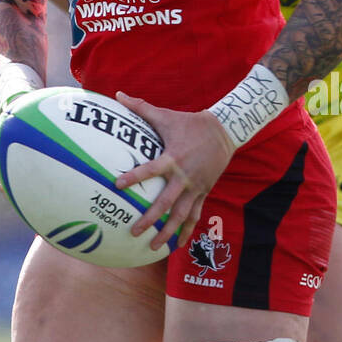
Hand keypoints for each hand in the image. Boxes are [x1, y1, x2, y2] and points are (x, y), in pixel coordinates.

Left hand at [113, 92, 235, 252]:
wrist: (223, 132)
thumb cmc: (189, 123)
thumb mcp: (165, 115)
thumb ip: (141, 108)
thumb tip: (118, 94)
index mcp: (172, 158)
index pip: (150, 170)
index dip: (134, 177)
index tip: (118, 185)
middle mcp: (184, 176)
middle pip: (165, 202)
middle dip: (150, 218)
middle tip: (134, 230)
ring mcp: (195, 187)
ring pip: (181, 215)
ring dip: (167, 231)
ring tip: (153, 247)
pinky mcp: (203, 192)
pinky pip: (195, 215)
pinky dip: (187, 230)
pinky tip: (178, 245)